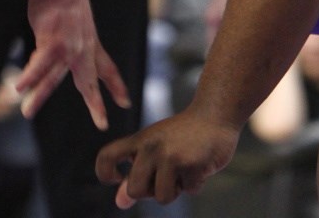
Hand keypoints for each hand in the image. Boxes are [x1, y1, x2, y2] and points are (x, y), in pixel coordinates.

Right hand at [17, 0, 130, 130]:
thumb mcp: (70, 20)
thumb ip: (61, 41)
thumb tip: (40, 59)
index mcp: (90, 42)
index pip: (107, 68)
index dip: (116, 86)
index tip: (126, 102)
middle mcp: (82, 49)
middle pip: (89, 82)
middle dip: (95, 104)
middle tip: (102, 124)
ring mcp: (67, 49)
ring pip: (52, 79)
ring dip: (38, 96)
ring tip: (26, 113)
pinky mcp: (51, 44)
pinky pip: (37, 66)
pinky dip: (28, 76)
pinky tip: (18, 87)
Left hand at [95, 109, 239, 207]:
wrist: (214, 115)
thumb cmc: (181, 135)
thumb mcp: (153, 148)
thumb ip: (136, 175)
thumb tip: (120, 202)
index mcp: (139, 140)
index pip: (106, 157)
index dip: (105, 174)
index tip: (118, 178)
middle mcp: (152, 147)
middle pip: (135, 190)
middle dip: (149, 192)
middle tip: (163, 176)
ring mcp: (172, 156)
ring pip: (162, 198)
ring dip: (175, 190)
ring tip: (182, 170)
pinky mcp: (193, 165)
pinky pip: (189, 192)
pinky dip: (195, 184)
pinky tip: (199, 165)